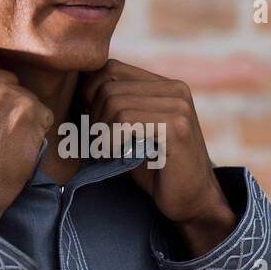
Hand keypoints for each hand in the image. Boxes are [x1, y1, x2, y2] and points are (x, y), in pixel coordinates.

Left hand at [82, 59, 235, 255]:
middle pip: (108, 85)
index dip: (90, 94)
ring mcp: (178, 106)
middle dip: (94, 119)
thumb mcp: (134, 130)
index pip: (110, 67)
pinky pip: (125, 121)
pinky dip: (112, 141)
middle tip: (101, 146)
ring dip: (102, 134)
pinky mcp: (176, 127)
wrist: (192, 201)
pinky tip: (118, 157)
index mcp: (165, 84)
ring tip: (110, 153)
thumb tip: (78, 85)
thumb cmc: (157, 169)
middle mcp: (175, 88)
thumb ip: (116, 105)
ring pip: (113, 103)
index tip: (94, 125)